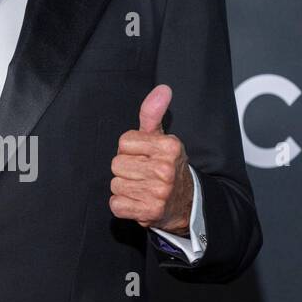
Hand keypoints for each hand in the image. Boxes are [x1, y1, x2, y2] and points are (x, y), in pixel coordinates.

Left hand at [110, 84, 192, 233]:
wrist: (185, 203)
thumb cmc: (168, 167)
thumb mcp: (162, 138)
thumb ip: (154, 114)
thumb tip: (162, 89)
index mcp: (169, 147)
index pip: (124, 142)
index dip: (130, 151)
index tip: (144, 157)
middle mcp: (165, 169)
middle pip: (117, 164)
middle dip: (126, 170)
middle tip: (143, 175)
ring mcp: (158, 192)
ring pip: (115, 184)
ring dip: (125, 188)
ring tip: (142, 188)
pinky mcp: (149, 212)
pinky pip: (116, 204)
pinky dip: (123, 205)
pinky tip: (138, 202)